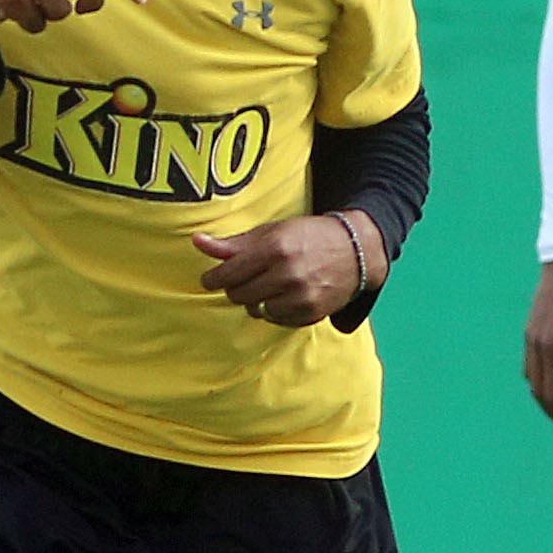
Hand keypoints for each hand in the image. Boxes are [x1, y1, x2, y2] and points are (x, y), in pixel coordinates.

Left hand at [192, 212, 374, 328]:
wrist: (355, 250)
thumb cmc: (307, 237)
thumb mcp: (271, 232)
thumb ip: (233, 243)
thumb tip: (197, 241)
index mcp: (275, 248)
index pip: (228, 273)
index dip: (213, 278)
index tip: (210, 279)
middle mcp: (288, 273)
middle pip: (238, 294)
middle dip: (234, 288)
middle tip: (242, 280)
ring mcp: (300, 296)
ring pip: (256, 310)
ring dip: (254, 301)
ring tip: (265, 286)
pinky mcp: (310, 313)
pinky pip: (276, 320)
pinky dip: (273, 310)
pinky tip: (282, 296)